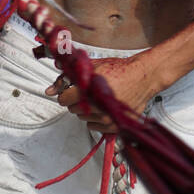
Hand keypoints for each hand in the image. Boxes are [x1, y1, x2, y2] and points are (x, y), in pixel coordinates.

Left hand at [46, 54, 160, 133]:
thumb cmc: (120, 70)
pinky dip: (96, 119)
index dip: (65, 93)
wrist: (143, 76)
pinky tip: (103, 108)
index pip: (63, 99)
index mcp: (89, 90)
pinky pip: (94, 127)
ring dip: (86, 110)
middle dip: (76, 101)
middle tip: (87, 92)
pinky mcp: (115, 126)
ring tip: (98, 99)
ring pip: (83, 119)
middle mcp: (97, 106)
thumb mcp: (92, 67)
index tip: (70, 91)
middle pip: (73, 109)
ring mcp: (106, 118)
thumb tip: (50, 88)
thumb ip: (68, 76)